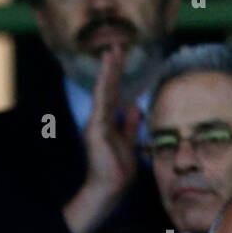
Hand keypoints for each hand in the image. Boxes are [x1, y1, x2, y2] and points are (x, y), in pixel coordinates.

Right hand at [81, 46, 140, 203]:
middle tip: (116, 45)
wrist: (110, 187)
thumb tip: (135, 105)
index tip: (119, 57)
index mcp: (106, 123)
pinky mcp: (96, 128)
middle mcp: (98, 120)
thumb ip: (131, 123)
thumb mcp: (129, 141)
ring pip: (104, 92)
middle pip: (107, 89)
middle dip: (113, 67)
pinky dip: (104, 86)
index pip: (112, 95)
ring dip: (109, 71)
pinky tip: (107, 72)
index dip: (116, 76)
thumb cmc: (118, 169)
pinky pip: (102, 102)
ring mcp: (96, 123)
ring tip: (113, 52)